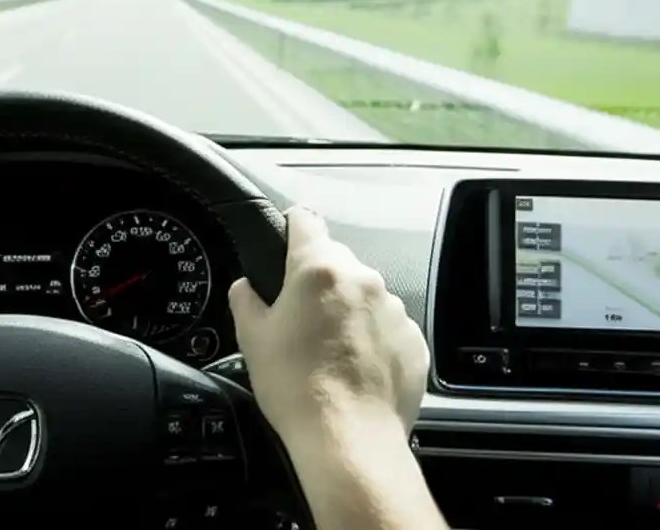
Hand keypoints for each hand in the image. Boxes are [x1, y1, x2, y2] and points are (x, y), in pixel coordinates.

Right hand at [229, 206, 427, 438]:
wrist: (348, 438)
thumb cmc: (296, 388)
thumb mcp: (252, 338)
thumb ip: (246, 299)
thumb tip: (246, 287)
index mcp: (319, 270)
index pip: (305, 221)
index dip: (291, 224)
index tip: (286, 233)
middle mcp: (362, 280)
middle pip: (335, 262)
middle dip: (317, 282)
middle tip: (297, 317)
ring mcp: (394, 309)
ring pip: (363, 295)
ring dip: (346, 310)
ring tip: (326, 350)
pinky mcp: (413, 340)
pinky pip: (387, 326)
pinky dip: (371, 337)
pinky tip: (352, 367)